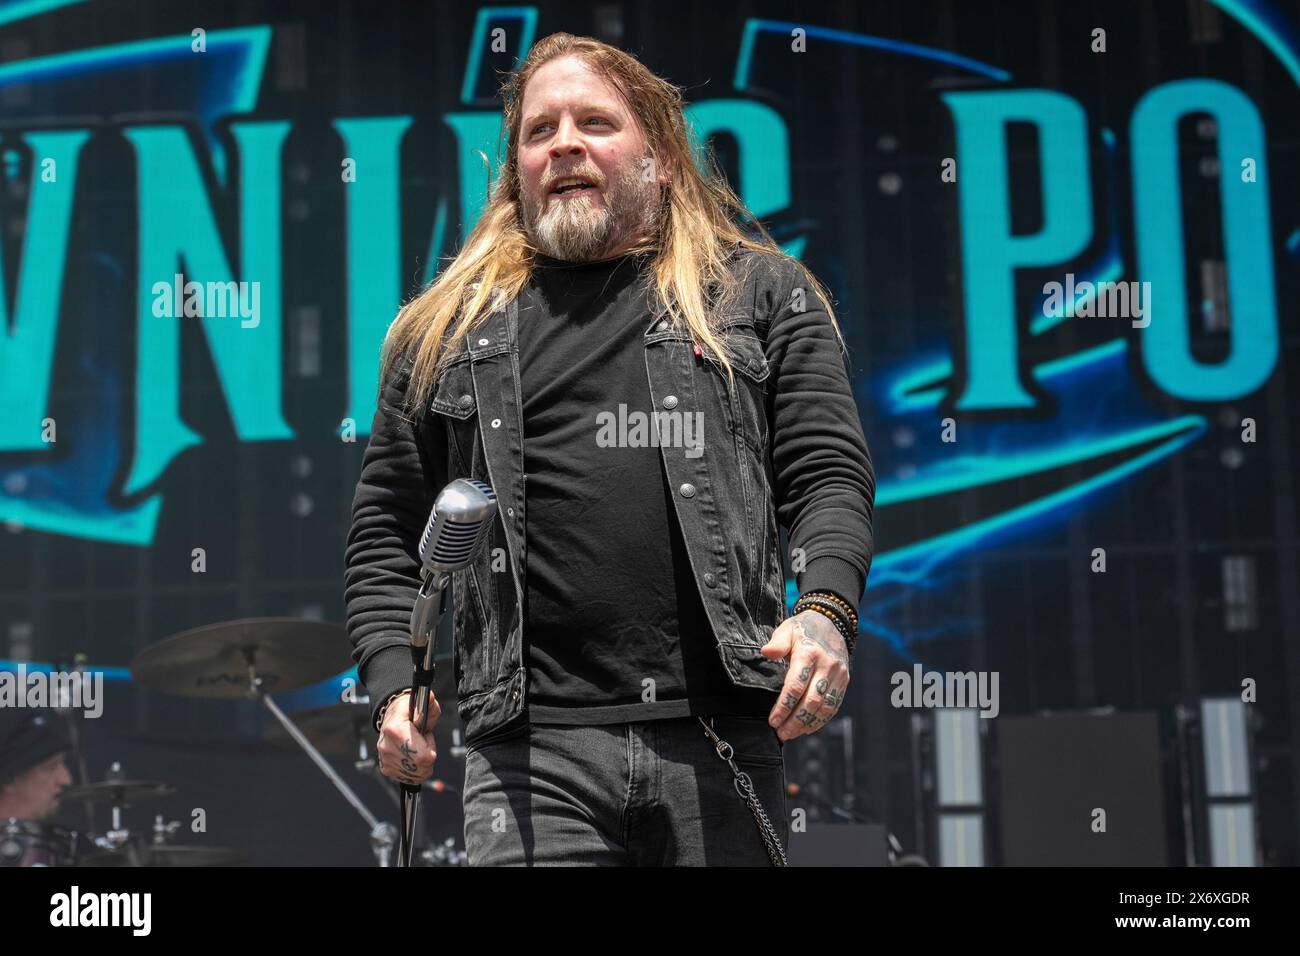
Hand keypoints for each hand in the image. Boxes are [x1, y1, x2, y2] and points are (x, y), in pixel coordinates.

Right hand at [377, 690, 440, 786]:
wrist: (393, 714)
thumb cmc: (411, 710)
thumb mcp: (426, 702)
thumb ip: (430, 705)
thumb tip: (429, 708)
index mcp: (395, 730)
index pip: (423, 757)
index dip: (430, 747)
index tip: (425, 735)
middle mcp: (386, 747)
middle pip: (420, 769)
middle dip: (428, 757)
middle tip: (422, 741)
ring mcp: (385, 759)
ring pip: (416, 775)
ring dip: (421, 763)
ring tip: (415, 746)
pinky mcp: (386, 768)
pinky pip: (408, 777)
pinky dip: (414, 769)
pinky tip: (410, 755)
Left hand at [760, 610, 849, 740]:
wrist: (832, 621)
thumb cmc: (803, 628)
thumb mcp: (787, 629)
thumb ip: (777, 643)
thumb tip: (766, 652)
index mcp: (809, 654)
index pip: (795, 686)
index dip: (783, 707)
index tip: (773, 721)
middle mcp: (826, 666)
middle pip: (811, 701)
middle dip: (795, 721)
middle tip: (781, 733)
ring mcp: (838, 675)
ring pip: (824, 707)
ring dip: (807, 724)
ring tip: (792, 734)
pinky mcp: (844, 681)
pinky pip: (834, 706)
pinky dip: (821, 720)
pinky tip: (808, 728)